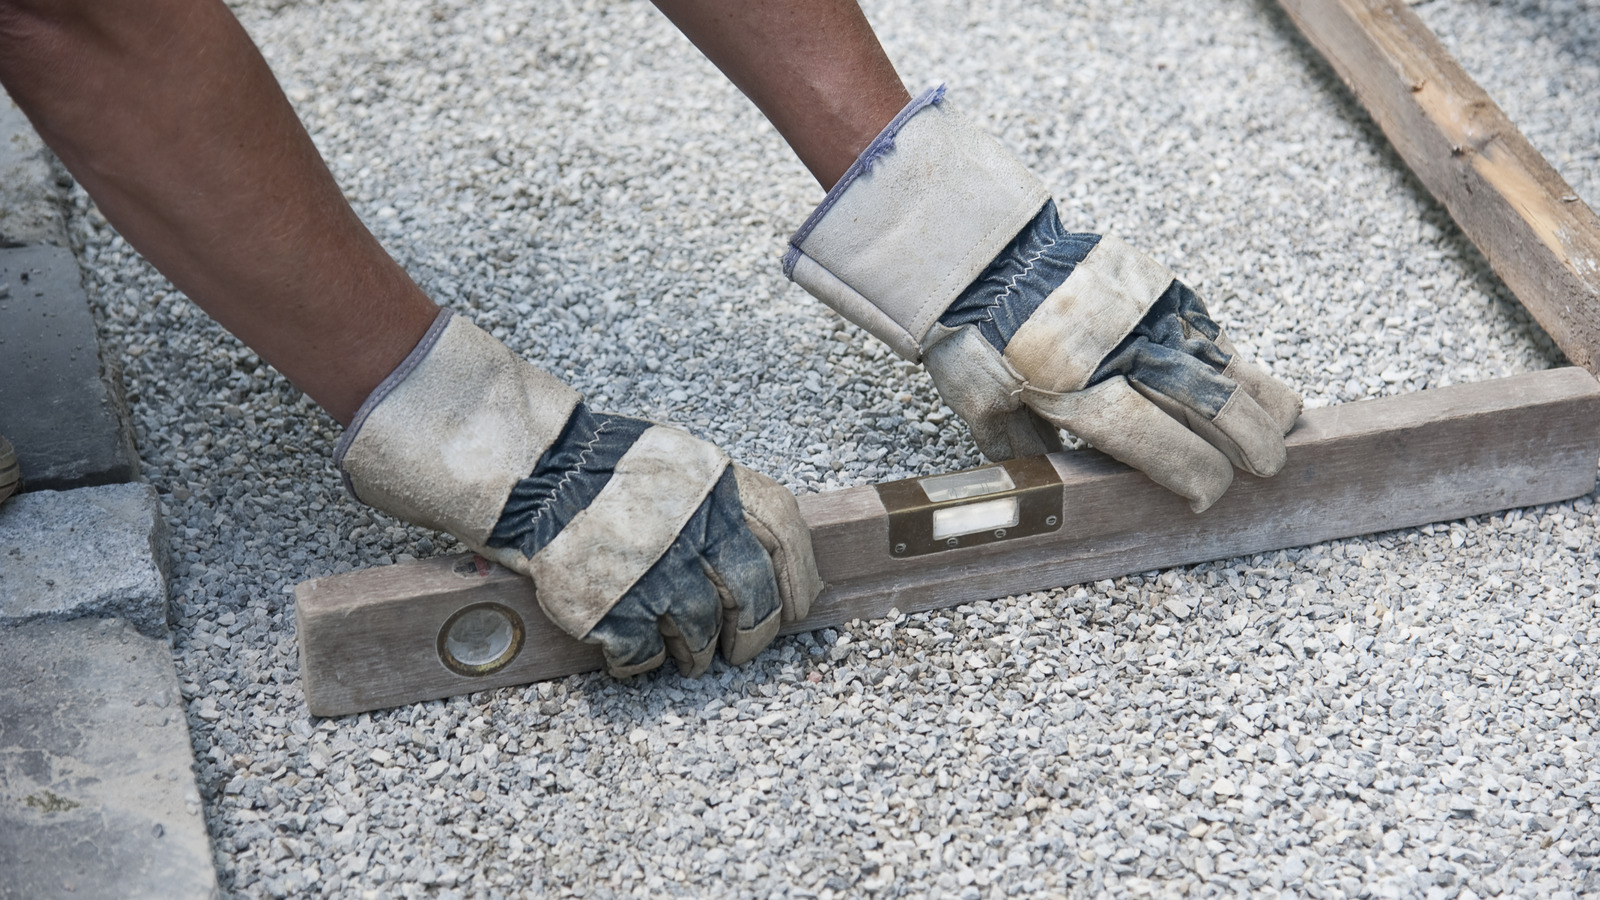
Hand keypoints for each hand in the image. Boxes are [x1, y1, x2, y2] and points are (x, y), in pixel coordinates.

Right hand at [337, 311, 819, 675]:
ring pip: (700, 636)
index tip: (799, 605)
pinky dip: (644, 662)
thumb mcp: (687, 465)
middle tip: (743, 645)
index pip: (786, 537)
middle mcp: (693, 533)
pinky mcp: (611, 612)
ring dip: (697, 653)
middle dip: (755, 633)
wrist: (538, 479)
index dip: (800, 578)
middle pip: (752, 600)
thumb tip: (776, 558)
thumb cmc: (614, 473)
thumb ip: (730, 504)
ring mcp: (653, 576)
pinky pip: (644, 656)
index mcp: (718, 491)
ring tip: (686, 651)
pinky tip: (636, 651)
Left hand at [784, 87, 1300, 511]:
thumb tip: (1056, 498)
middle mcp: (1125, 350)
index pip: (1163, 443)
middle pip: (1215, 403)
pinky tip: (1246, 386)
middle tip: (1269, 469)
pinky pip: (1209, 330)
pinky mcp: (1160, 286)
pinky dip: (1233, 361)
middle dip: (1253, 443)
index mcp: (1079, 388)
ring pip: (1227, 361)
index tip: (1209, 496)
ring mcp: (1150, 313)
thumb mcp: (984, 410)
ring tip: (1284, 427)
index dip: (1198, 475)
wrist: (981, 255)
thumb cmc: (974, 340)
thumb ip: (1029, 456)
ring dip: (1263, 399)